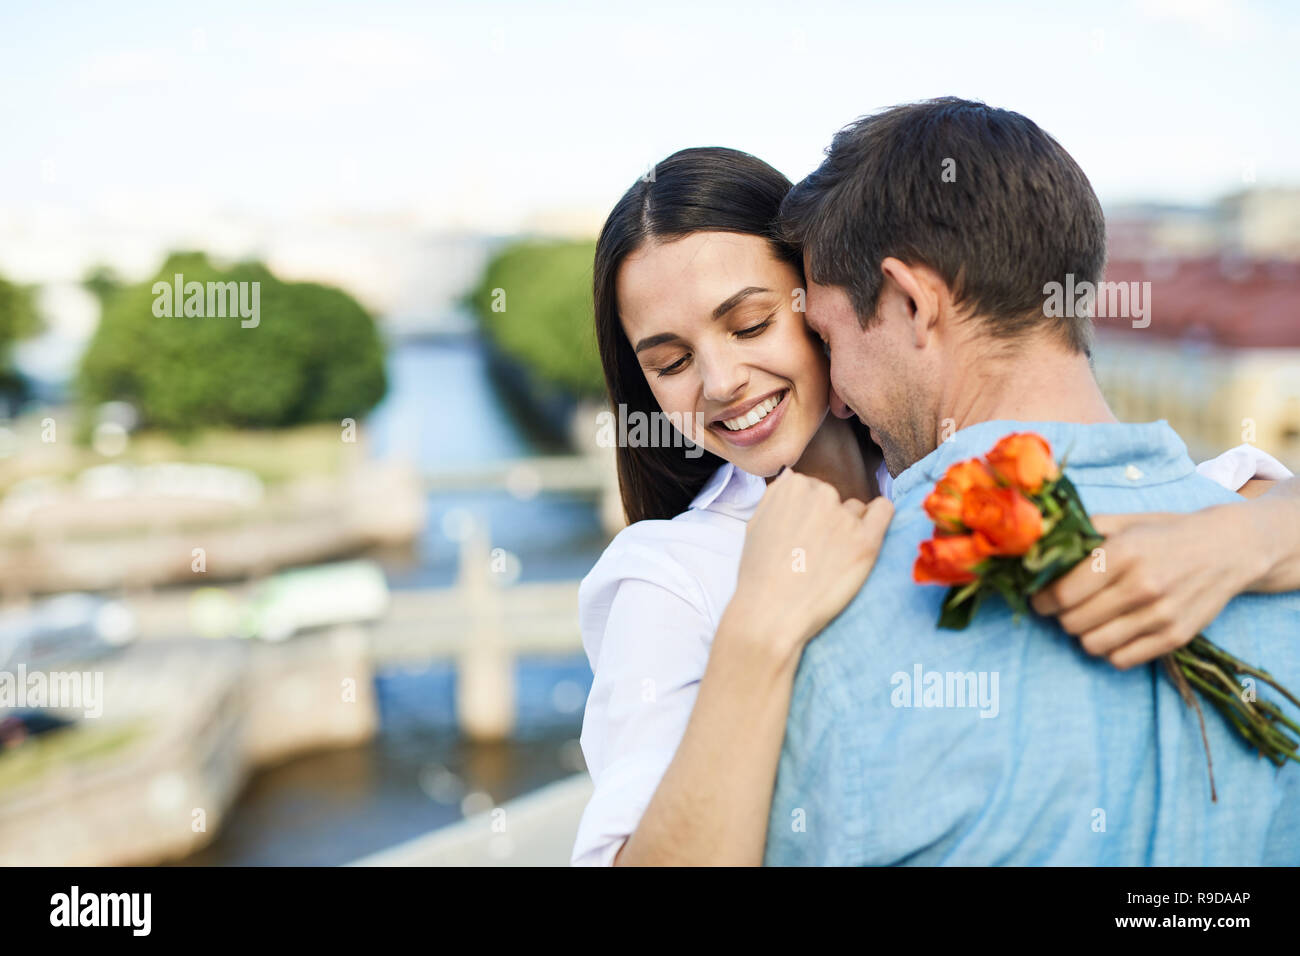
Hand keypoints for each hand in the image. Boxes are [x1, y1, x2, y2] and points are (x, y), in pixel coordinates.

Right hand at [727, 469, 893, 653]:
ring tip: (832, 559)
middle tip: (816, 552)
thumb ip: (777, 495)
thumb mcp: (755, 523)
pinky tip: (866, 540)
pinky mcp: (866, 540)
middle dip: (830, 520)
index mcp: (792, 485)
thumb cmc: (760, 574)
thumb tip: (792, 473)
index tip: (803, 536)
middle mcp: (819, 493)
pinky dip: (879, 520)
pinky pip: (885, 511)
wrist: (771, 613)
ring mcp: (844, 516)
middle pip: (836, 498)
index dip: (809, 514)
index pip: (813, 488)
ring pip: (858, 511)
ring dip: (850, 528)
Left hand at [1030, 508, 1262, 669]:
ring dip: (1083, 634)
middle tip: (1065, 607)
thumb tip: (1039, 549)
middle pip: (1073, 622)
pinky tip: (1114, 630)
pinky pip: (1121, 659)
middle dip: (1060, 616)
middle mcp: (1142, 586)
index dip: (1042, 600)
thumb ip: (1081, 534)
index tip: (1040, 598)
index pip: (1063, 593)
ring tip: (1090, 618)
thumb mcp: (1124, 523)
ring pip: (1092, 644)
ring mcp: (1161, 615)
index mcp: (1123, 553)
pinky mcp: (1176, 637)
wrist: (1228, 549)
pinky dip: (1110, 649)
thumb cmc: (1166, 534)